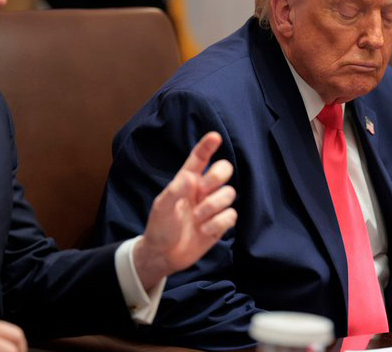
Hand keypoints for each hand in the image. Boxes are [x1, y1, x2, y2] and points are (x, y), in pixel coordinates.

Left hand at [133, 131, 236, 289]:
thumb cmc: (160, 227)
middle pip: (223, 170)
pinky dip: (218, 223)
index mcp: (187, 181)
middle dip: (218, 176)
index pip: (199, 159)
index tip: (215, 136)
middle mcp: (202, 190)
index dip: (207, 146)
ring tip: (197, 218)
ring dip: (213, 205)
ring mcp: (212, 206)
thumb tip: (191, 177)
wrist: (164, 255)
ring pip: (229, 193)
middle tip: (204, 188)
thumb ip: (175, 191)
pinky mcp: (220, 224)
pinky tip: (204, 231)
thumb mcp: (162, 208)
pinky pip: (231, 215)